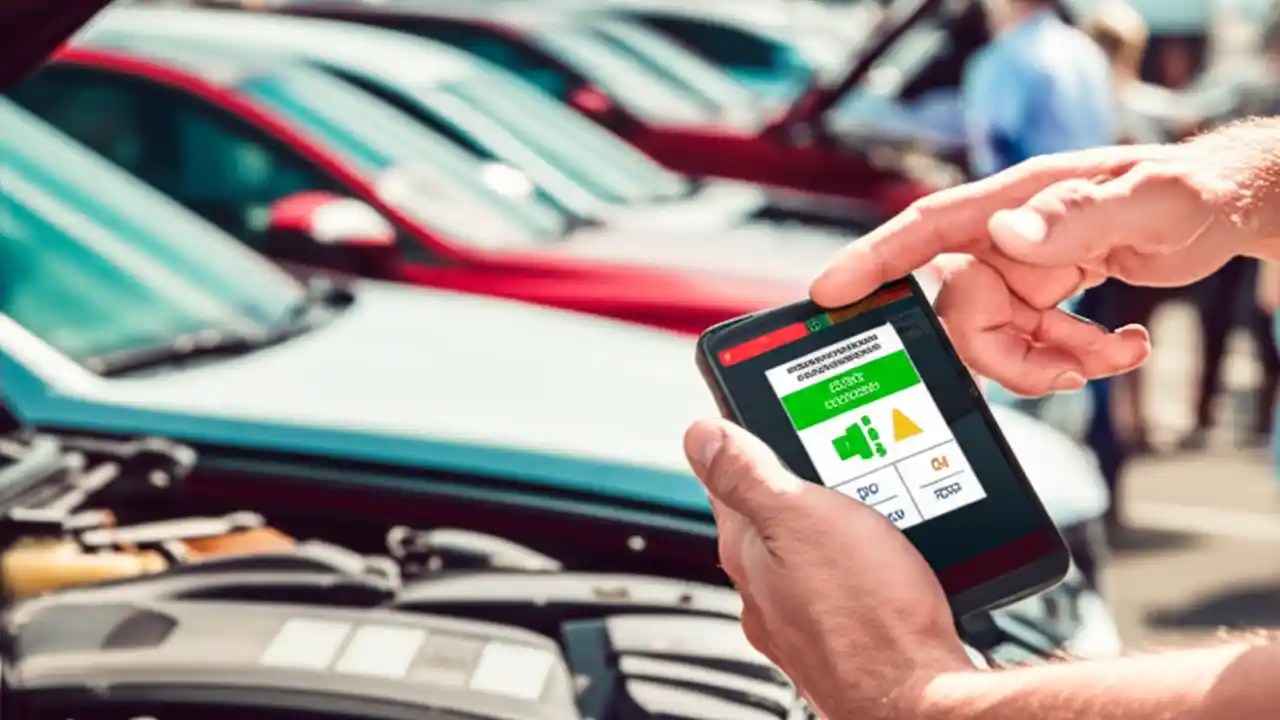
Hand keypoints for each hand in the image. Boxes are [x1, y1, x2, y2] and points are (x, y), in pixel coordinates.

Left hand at [684, 419, 971, 718]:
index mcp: (747, 553)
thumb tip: (700, 434)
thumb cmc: (869, 617)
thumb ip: (749, 475)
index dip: (746, 439)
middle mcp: (767, 591)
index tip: (767, 411)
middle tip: (847, 456)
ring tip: (877, 501)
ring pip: (813, 549)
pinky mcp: (847, 639)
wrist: (924, 704)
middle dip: (805, 480)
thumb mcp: (803, 517)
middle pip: (773, 514)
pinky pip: (847, 582)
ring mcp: (806, 619)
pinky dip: (865, 559)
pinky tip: (893, 552)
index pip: (727, 480)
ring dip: (838, 520)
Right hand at [813, 129, 1279, 395]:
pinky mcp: (1043, 297)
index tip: (829, 294)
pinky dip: (1075, 357)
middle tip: (1066, 368)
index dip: (872, 261)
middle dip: (1008, 353)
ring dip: (1051, 361)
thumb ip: (1076, 216)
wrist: (1227, 210)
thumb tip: (1006, 236)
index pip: (926, 230)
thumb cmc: (1192, 188)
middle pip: (961, 311)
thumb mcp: (1148, 202)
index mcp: (1015, 202)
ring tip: (1111, 355)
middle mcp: (1006, 238)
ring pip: (995, 339)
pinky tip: (1122, 346)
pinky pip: (1033, 343)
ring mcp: (1022, 271)